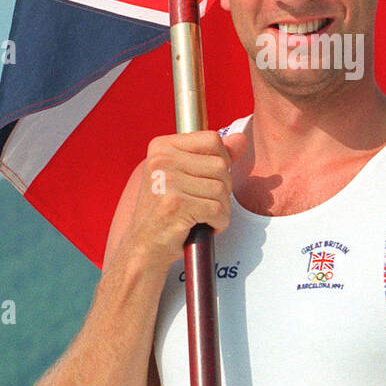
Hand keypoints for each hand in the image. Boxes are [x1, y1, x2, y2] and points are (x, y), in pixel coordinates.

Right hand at [124, 128, 248, 277]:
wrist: (144, 247)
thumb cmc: (165, 212)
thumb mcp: (186, 176)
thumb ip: (214, 156)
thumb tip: (241, 139)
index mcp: (162, 147)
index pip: (212, 139)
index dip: (221, 162)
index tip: (207, 180)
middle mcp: (161, 160)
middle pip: (220, 165)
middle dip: (222, 190)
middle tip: (203, 204)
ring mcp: (167, 181)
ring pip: (221, 189)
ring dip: (220, 209)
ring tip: (201, 217)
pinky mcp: (175, 204)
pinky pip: (217, 209)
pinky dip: (218, 223)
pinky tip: (202, 227)